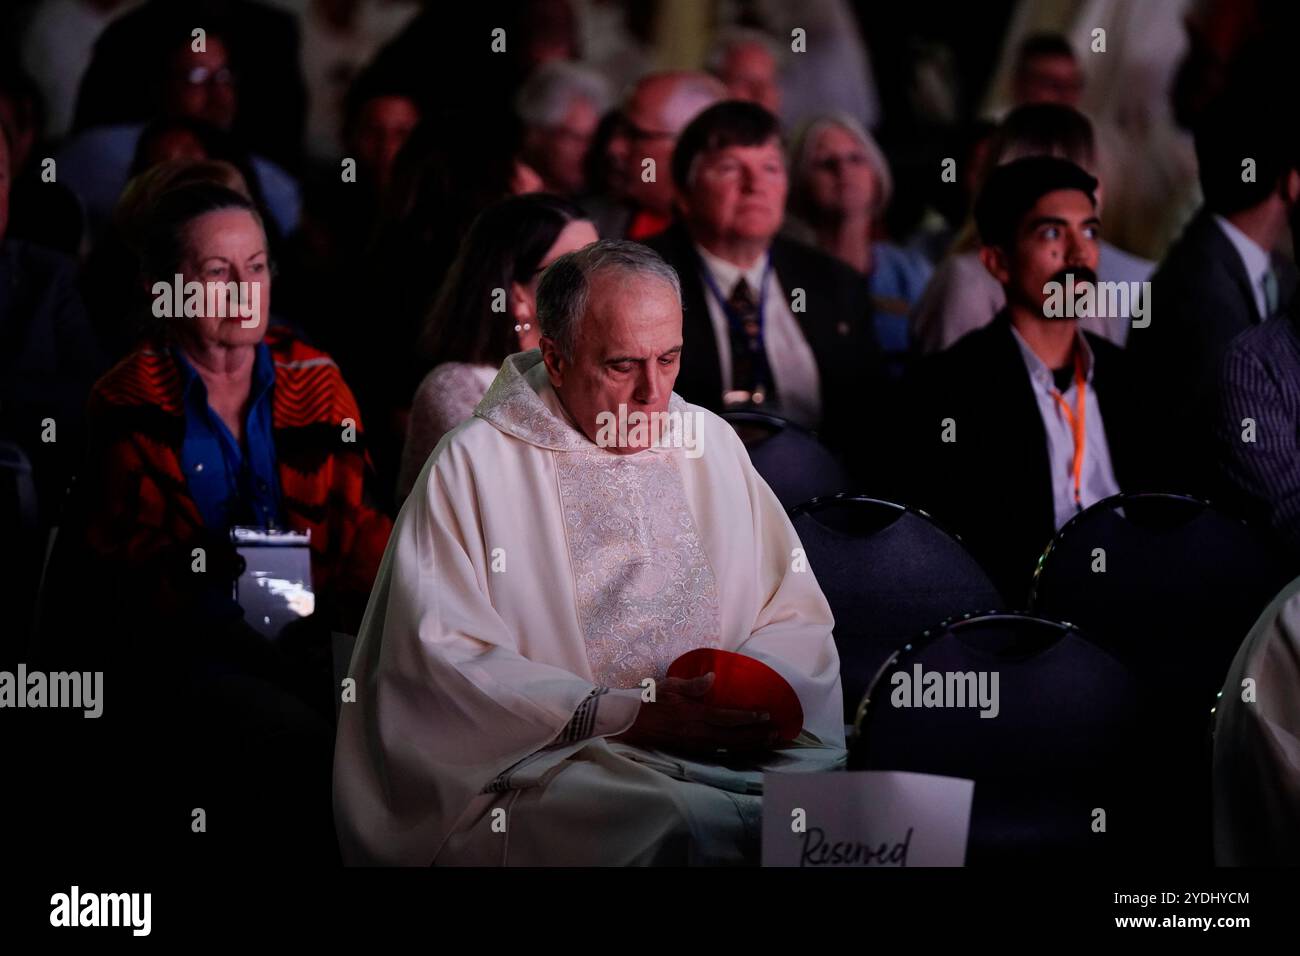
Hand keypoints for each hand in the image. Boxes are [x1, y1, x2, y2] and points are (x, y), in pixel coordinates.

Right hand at [615, 673, 779, 755]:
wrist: (627, 723)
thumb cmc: (647, 700)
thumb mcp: (669, 685)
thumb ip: (693, 684)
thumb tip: (713, 678)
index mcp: (693, 714)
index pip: (727, 718)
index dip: (749, 718)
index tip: (767, 715)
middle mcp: (696, 733)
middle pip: (733, 739)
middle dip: (757, 737)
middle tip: (776, 734)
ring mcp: (693, 745)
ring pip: (728, 749)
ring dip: (749, 746)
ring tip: (767, 743)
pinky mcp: (689, 751)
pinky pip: (718, 754)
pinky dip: (735, 752)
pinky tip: (744, 750)